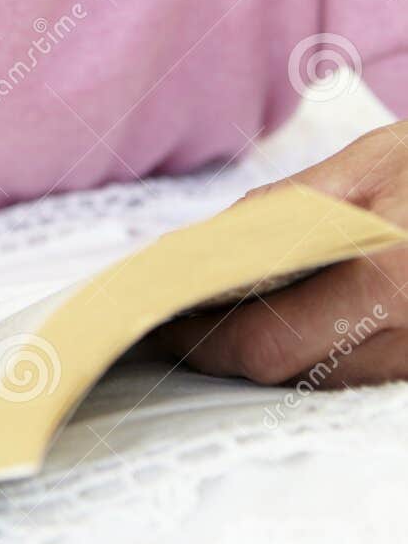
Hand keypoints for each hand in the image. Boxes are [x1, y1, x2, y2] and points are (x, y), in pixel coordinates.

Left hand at [156, 123, 407, 387]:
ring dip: (270, 356)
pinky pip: (363, 371)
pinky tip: (289, 321)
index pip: (266, 341)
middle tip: (177, 324)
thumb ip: (292, 206)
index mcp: (388, 282)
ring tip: (220, 321)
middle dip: (225, 351)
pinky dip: (319, 352)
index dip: (202, 338)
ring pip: (323, 379)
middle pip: (288, 372)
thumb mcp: (375, 163)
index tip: (159, 320)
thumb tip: (218, 241)